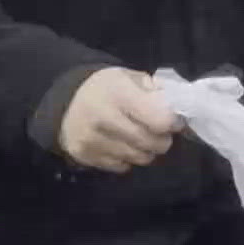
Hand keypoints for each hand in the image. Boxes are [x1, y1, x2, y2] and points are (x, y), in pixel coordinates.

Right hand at [57, 68, 179, 172]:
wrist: (66, 101)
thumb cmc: (107, 87)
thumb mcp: (131, 78)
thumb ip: (156, 91)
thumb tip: (177, 108)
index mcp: (119, 94)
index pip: (160, 120)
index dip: (173, 122)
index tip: (174, 120)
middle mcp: (103, 119)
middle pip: (151, 143)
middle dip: (163, 139)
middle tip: (161, 132)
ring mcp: (92, 141)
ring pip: (139, 158)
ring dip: (147, 150)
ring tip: (143, 138)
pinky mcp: (84, 157)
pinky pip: (121, 166)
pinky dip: (129, 158)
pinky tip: (124, 144)